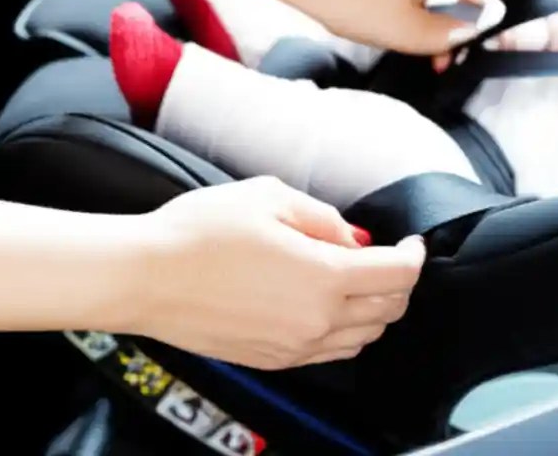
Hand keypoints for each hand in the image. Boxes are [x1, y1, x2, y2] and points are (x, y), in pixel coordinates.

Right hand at [123, 177, 425, 369]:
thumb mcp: (269, 197)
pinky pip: (330, 352)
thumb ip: (323, 217)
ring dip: (375, 310)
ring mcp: (295, 346)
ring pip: (364, 338)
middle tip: (390, 258)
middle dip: (399, 282)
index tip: (412, 242)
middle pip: (389, 310)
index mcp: (324, 277)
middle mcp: (317, 320)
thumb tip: (352, 238)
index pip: (398, 275)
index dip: (414, 255)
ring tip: (360, 281)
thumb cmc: (197, 233)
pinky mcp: (273, 359)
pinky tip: (328, 306)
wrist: (143, 277)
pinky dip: (345, 331)